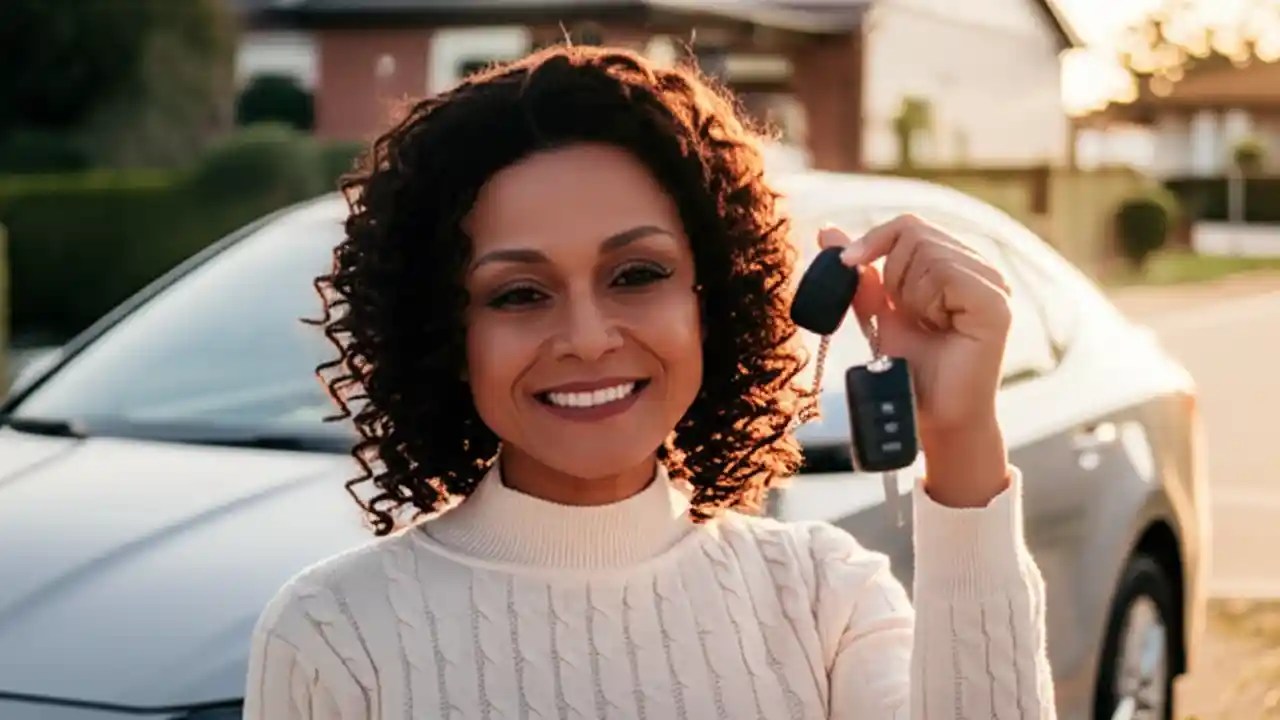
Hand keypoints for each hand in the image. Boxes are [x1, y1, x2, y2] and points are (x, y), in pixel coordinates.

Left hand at [819, 214, 1012, 506]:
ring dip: (908, 292)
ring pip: (927, 250)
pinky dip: (926, 299)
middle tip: (906, 314)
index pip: (909, 225)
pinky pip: (946, 272)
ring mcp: (993, 284)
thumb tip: (830, 232)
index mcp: (955, 265)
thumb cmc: (908, 369)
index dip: (874, 240)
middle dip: (892, 275)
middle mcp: (979, 269)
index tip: (848, 263)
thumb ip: (860, 276)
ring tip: (925, 324)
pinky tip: (937, 324)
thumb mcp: (877, 314)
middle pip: (914, 233)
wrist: (930, 416)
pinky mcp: (995, 305)